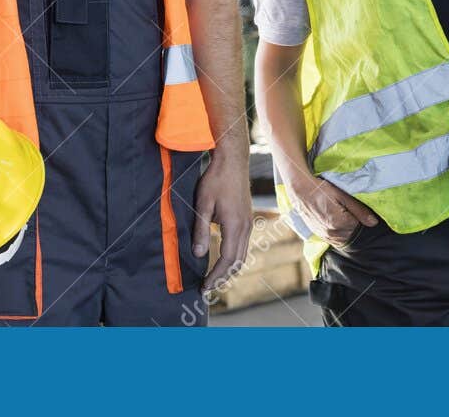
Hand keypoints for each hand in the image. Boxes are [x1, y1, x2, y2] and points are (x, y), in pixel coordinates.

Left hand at [194, 149, 253, 291]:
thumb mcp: (203, 204)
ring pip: (243, 255)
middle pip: (238, 262)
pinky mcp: (248, 218)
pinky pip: (243, 245)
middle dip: (223, 277)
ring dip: (230, 269)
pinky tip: (223, 259)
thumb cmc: (216, 180)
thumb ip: (201, 231)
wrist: (233, 160)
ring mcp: (249, 222)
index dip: (216, 276)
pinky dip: (234, 258)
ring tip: (215, 278)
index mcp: (235, 225)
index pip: (227, 260)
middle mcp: (246, 227)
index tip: (204, 287)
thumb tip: (199, 254)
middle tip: (208, 288)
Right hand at [291, 174, 378, 246]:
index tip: (358, 210)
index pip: (359, 228)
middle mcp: (331, 233)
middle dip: (354, 226)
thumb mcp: (343, 195)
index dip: (361, 219)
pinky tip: (337, 222)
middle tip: (351, 212)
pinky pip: (334, 240)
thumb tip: (374, 223)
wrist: (301, 190)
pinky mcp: (319, 235)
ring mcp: (324, 235)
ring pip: (343, 239)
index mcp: (339, 223)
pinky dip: (338, 234)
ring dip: (347, 231)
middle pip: (351, 235)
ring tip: (343, 215)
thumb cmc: (322, 189)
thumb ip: (359, 210)